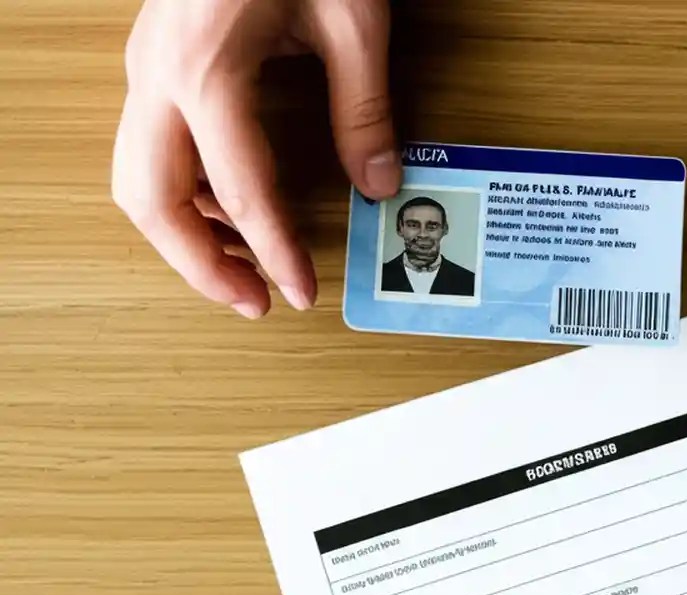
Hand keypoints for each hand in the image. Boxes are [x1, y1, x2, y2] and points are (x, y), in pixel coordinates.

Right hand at [111, 0, 400, 318]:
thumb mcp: (349, 18)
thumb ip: (363, 107)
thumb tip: (378, 179)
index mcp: (203, 68)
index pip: (241, 193)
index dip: (275, 253)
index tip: (304, 290)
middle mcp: (156, 74)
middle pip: (148, 200)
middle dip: (198, 264)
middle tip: (254, 302)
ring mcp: (145, 67)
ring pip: (137, 177)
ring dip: (186, 233)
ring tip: (245, 267)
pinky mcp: (154, 61)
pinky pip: (150, 146)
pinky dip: (184, 191)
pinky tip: (231, 208)